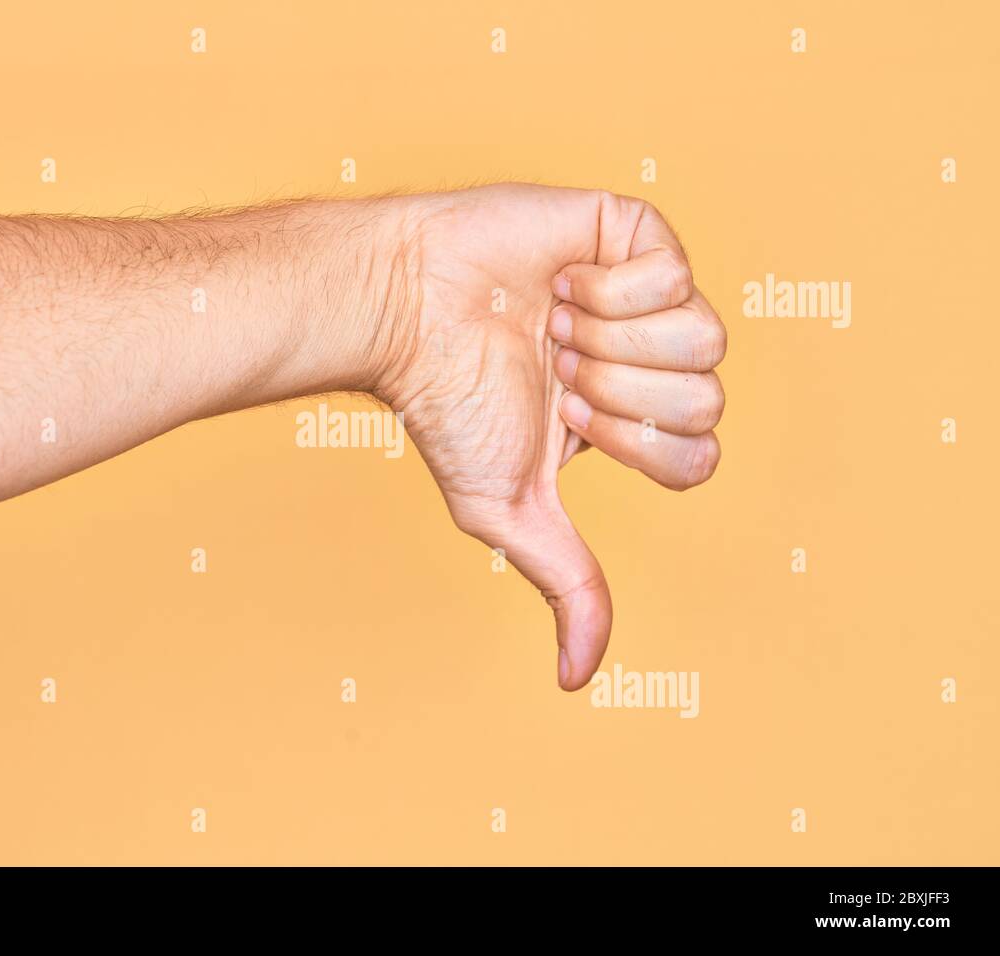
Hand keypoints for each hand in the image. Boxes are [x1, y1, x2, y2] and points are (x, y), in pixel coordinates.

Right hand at [374, 184, 725, 689]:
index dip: (635, 443)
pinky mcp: (636, 234)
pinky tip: (564, 281)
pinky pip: (674, 272)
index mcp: (628, 423)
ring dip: (612, 340)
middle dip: (618, 393)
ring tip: (556, 324)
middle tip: (556, 369)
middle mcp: (648, 360)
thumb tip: (578, 677)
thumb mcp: (508, 509)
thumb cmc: (448, 403)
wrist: (408, 309)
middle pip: (708, 400)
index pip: (698, 456)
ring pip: (703, 338)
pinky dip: (610, 287)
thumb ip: (566, 581)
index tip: (566, 418)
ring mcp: (647, 295)